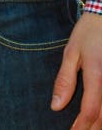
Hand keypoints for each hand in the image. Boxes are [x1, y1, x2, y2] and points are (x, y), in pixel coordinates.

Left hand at [51, 11, 101, 128]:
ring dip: (101, 123)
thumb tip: (56, 106)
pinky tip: (100, 116)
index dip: (81, 126)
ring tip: (90, 127)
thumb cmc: (88, 33)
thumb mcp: (71, 52)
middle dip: (93, 128)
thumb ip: (65, 80)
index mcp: (97, 73)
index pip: (90, 109)